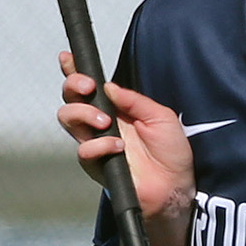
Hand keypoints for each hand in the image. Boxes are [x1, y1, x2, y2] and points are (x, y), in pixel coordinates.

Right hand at [55, 51, 196, 224]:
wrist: (176, 186)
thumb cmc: (171, 153)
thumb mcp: (161, 116)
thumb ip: (134, 100)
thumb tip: (109, 86)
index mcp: (116, 109)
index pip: (89, 87)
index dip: (75, 72)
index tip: (68, 58)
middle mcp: (101, 124)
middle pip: (71, 99)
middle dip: (73, 86)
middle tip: (88, 88)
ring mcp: (96, 143)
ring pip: (68, 120)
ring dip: (83, 114)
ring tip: (106, 121)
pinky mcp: (96, 165)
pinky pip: (84, 150)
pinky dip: (99, 145)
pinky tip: (117, 146)